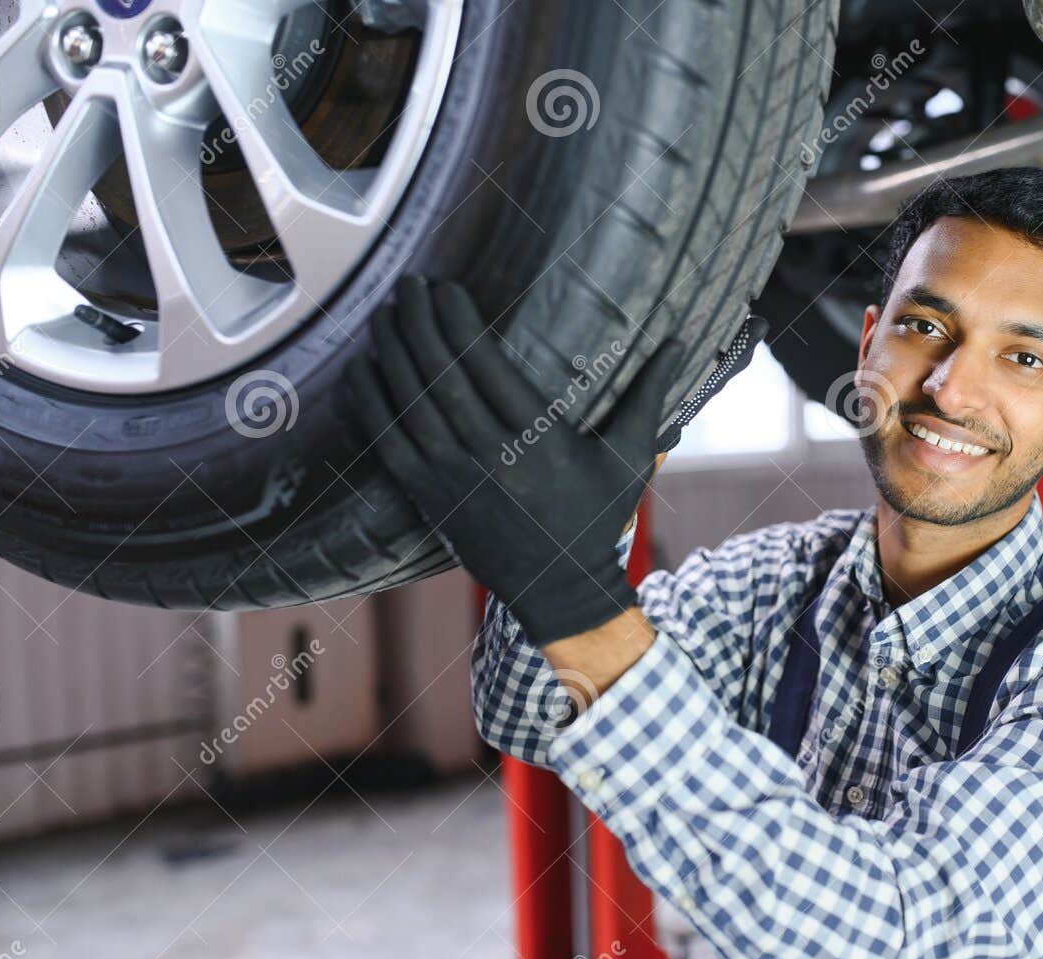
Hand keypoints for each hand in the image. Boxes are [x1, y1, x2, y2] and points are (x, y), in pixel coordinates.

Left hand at [349, 277, 682, 645]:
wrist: (559, 588)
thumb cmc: (597, 519)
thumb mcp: (628, 459)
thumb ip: (647, 397)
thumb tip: (679, 342)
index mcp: (541, 439)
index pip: (488, 365)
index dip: (459, 322)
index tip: (446, 289)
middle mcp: (493, 455)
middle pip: (443, 375)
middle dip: (419, 323)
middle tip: (409, 286)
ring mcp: (456, 478)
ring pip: (411, 404)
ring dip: (392, 352)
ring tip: (386, 312)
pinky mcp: (432, 498)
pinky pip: (390, 443)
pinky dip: (373, 403)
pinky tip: (363, 367)